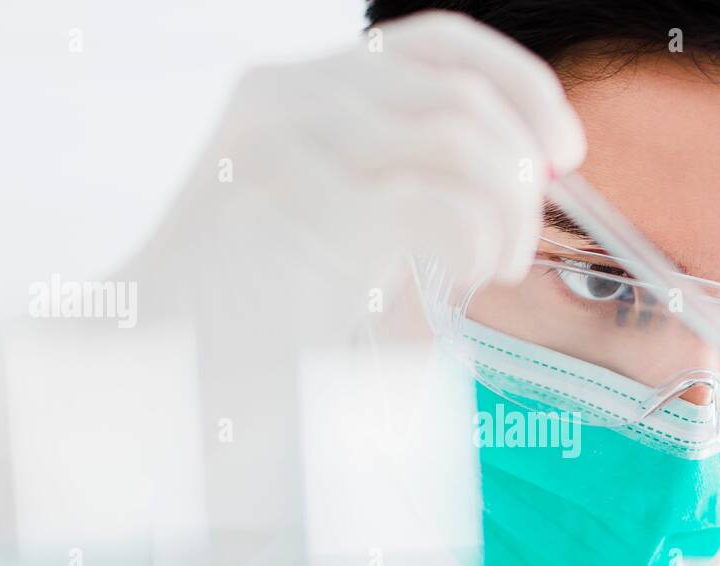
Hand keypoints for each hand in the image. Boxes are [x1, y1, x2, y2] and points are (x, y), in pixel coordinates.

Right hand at [144, 10, 585, 290]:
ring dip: (505, 211)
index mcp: (300, 90)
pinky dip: (476, 240)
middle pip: (459, 91)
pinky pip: (434, 200)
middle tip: (524, 243)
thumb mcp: (336, 221)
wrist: (155, 370)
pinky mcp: (296, 201)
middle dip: (522, 168)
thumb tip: (523, 171)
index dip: (521, 82)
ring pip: (458, 139)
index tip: (565, 149)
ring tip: (495, 267)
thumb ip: (402, 178)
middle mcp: (288, 94)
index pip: (436, 41)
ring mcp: (286, 141)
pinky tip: (464, 277)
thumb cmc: (253, 312)